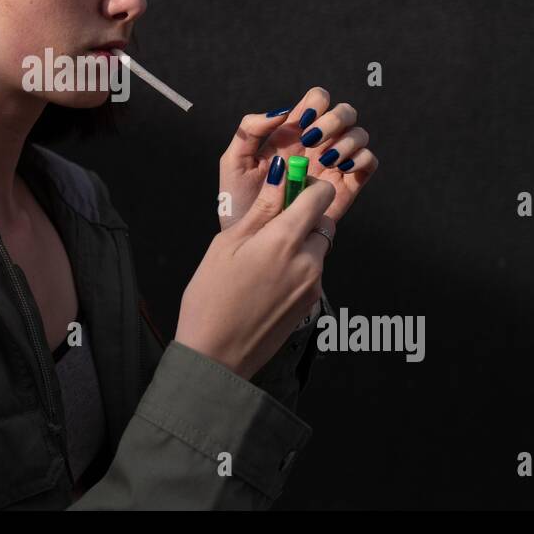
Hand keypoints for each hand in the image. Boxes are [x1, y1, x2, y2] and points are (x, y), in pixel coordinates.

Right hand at [177, 168, 336, 380]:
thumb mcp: (227, 245)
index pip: (319, 196)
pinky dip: (297, 265)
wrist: (217, 355)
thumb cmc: (211, 297)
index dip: (306, 186)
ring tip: (261, 258)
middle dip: (303, 216)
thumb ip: (260, 211)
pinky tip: (266, 279)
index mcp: (284, 240)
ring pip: (318, 247)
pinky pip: (312, 271)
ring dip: (300, 242)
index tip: (288, 188)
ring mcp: (313, 284)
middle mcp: (308, 261)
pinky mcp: (310, 303)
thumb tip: (279, 178)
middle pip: (323, 221)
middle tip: (270, 225)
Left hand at [218, 87, 378, 231]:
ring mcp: (333, 165)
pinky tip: (339, 169)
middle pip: (344, 112)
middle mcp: (317, 146)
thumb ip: (250, 129)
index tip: (302, 123)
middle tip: (312, 141)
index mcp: (291, 134)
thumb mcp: (234, 162)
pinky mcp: (346, 187)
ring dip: (347, 141)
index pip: (317, 100)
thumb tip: (281, 112)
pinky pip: (369, 163)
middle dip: (334, 120)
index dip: (316, 103)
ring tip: (326, 160)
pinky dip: (361, 159)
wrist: (252, 242)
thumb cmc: (240, 203)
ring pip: (359, 135)